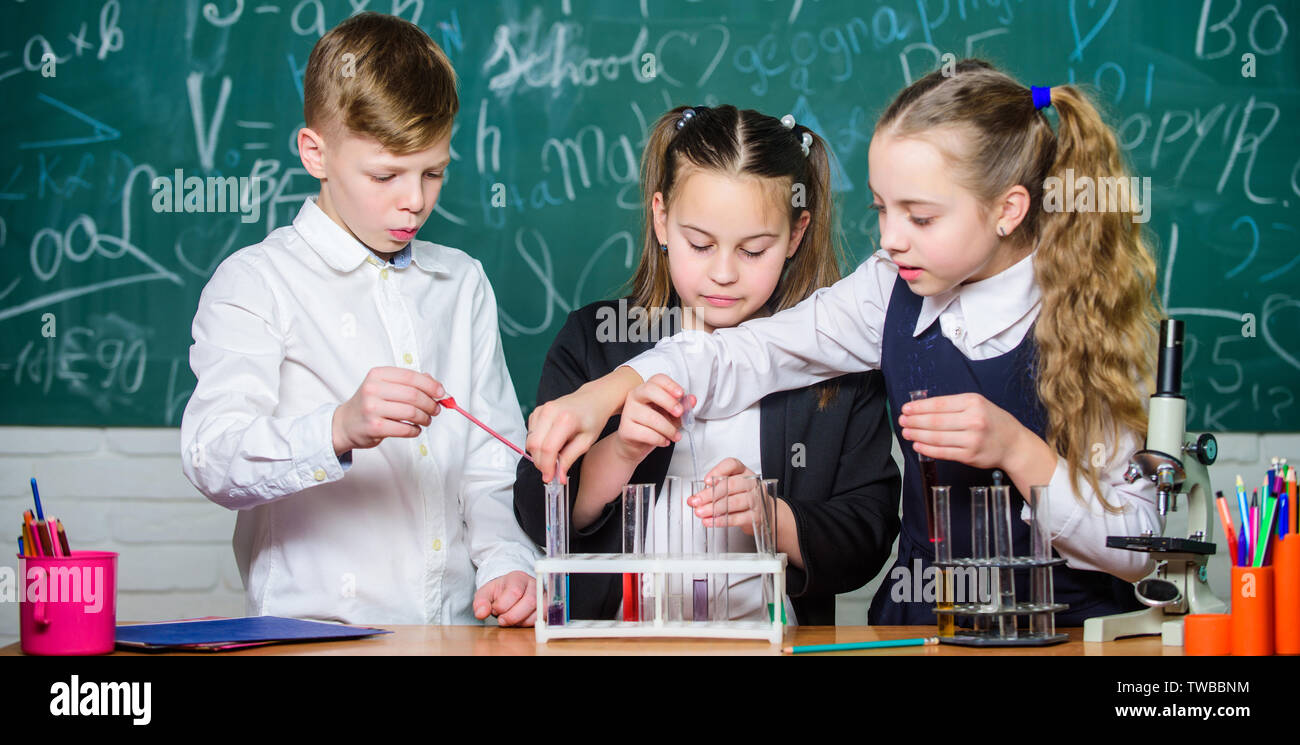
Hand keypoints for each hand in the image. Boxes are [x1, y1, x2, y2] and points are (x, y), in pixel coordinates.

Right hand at [332, 367, 444, 453]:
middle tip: (436, 410)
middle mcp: (373, 389)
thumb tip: (438, 388)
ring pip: (411, 412)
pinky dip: (415, 430)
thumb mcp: (384, 386)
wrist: (345, 423)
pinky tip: (415, 429)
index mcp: (377, 375)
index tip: (442, 393)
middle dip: (430, 403)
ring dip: (425, 418)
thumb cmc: (370, 404)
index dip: (430, 385)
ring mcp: (372, 409)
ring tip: (427, 420)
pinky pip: (404, 429)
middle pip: (413, 395)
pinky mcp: (374, 427)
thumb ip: (409, 383)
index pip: (411, 377)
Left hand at [473, 571, 536, 626]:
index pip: (514, 592)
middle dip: (512, 616)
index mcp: (518, 577)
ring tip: (510, 620)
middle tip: (501, 619)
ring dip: (521, 621)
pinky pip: (542, 617)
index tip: (495, 609)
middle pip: (530, 601)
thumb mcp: (485, 594)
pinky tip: (519, 622)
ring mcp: (542, 595)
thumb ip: (480, 602)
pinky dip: (529, 624)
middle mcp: (533, 584)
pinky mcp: (546, 606)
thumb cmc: (499, 592)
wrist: (509, 591)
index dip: (502, 605)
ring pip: (539, 610)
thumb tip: (481, 613)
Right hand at [526, 366, 646, 482]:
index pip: (547, 449)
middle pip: (534, 446)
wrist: (593, 399)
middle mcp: (549, 411)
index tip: (550, 478)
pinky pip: (530, 434)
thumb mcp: (586, 442)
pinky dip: (537, 444)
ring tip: (555, 455)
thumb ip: (569, 459)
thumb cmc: (593, 418)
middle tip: (552, 471)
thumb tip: (558, 477)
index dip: (547, 467)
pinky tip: (552, 443)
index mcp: (565, 419)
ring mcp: (541, 410)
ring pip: (530, 441)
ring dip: (538, 454)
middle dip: (541, 463)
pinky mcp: (536, 411)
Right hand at [612, 375, 694, 463]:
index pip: (657, 379)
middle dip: (668, 401)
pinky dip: (660, 439)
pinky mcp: (626, 430)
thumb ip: (683, 408)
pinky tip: (664, 441)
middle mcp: (635, 397)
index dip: (670, 385)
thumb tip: (692, 399)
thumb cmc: (654, 427)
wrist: (636, 445)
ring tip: (675, 436)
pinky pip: (646, 434)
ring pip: (652, 418)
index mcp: (647, 390)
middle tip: (680, 413)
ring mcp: (628, 413)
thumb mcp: (672, 416)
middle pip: (650, 390)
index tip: (681, 394)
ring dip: (669, 429)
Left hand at [689, 458, 763, 534]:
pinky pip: (737, 518)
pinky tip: (711, 521)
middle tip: (696, 501)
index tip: (706, 481)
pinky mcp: (755, 516)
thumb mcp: (733, 487)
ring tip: (700, 512)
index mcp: (744, 472)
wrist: (765, 512)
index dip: (718, 471)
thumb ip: (714, 489)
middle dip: (710, 494)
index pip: (732, 464)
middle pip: (730, 485)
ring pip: (733, 502)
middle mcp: (751, 483)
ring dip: (713, 508)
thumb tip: (695, 498)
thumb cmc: (745, 496)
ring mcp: (755, 499)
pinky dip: (722, 520)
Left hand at [898, 392, 1030, 469]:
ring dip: (917, 434)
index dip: (919, 407)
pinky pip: (943, 452)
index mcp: (973, 402)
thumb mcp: (978, 404)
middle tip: (902, 420)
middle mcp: (973, 420)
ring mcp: (972, 439)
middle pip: (935, 421)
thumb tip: (923, 408)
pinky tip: (918, 444)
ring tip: (906, 432)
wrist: (1013, 443)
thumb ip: (954, 405)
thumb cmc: (993, 422)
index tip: (906, 408)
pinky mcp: (970, 455)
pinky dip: (927, 448)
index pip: (939, 404)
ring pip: (937, 437)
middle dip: (914, 421)